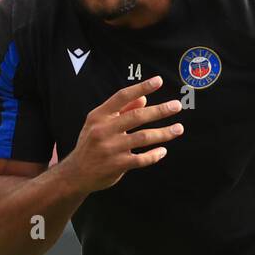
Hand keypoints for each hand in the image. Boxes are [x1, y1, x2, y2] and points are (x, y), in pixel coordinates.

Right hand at [64, 75, 183, 192]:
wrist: (75, 174)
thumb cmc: (91, 145)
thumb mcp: (99, 124)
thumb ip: (121, 111)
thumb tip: (144, 98)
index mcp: (99, 116)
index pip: (122, 97)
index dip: (141, 87)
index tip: (159, 81)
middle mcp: (104, 130)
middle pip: (137, 116)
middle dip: (160, 110)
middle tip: (176, 106)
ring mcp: (111, 148)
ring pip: (143, 137)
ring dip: (164, 133)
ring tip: (178, 129)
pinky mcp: (117, 165)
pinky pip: (141, 159)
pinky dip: (154, 155)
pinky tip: (163, 151)